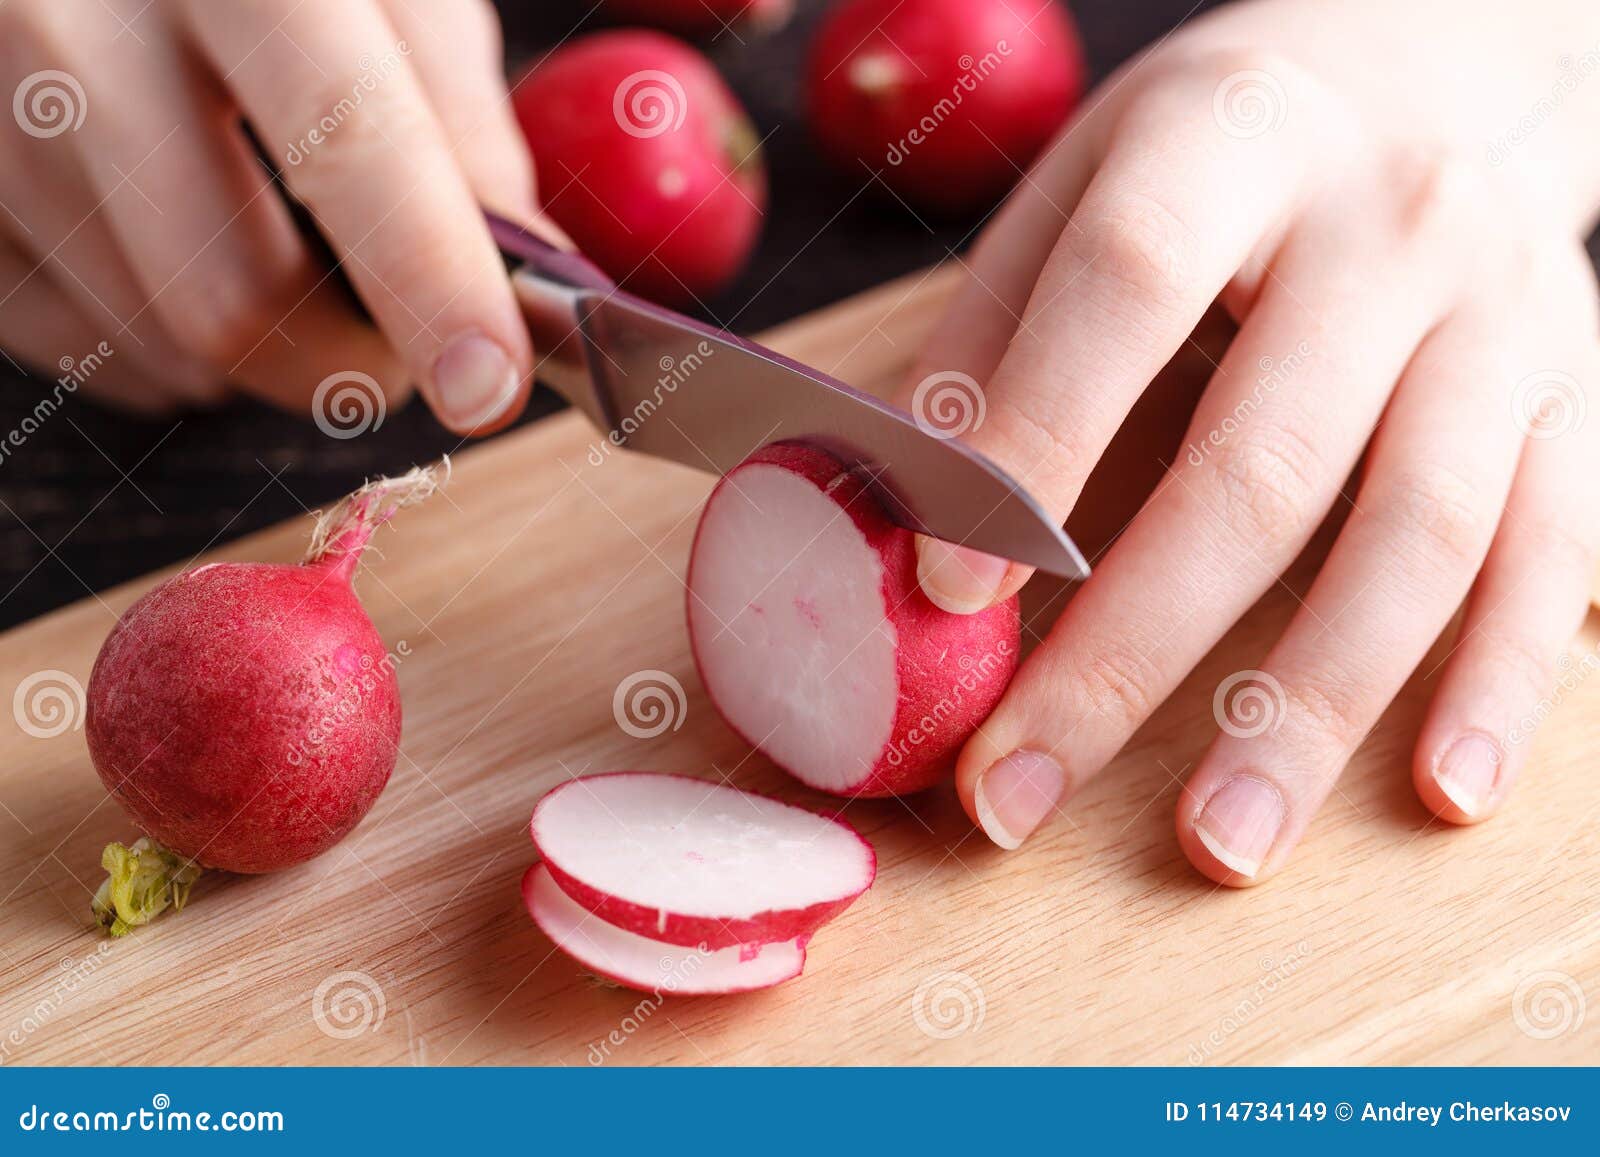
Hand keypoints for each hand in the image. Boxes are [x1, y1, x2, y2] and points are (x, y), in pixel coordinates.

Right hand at [0, 0, 547, 432]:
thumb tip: (523, 274)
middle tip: (393, 322)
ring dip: (258, 349)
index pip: (344, 139)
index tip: (487, 385)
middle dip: (348, 357)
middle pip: (233, 299)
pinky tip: (171, 251)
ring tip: (267, 241)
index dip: (428, 279)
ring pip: (162, 344)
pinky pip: (82, 349)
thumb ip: (457, 114)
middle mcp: (76, 28)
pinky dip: (161, 343)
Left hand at [901, 0, 1599, 880]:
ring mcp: (1509, 316)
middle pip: (1265, 463)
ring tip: (1219, 845)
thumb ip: (997, 334)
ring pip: (1422, 537)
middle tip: (1024, 788)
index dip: (1032, 438)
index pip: (1125, 286)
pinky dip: (1503, 682)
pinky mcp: (1583, 395)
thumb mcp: (1087, 178)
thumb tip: (904, 511)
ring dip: (1313, 713)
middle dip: (1134, 652)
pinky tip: (1440, 790)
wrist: (1440, 65)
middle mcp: (1392, 225)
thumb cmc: (1225, 148)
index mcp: (1231, 138)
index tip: (947, 595)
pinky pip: (1560, 554)